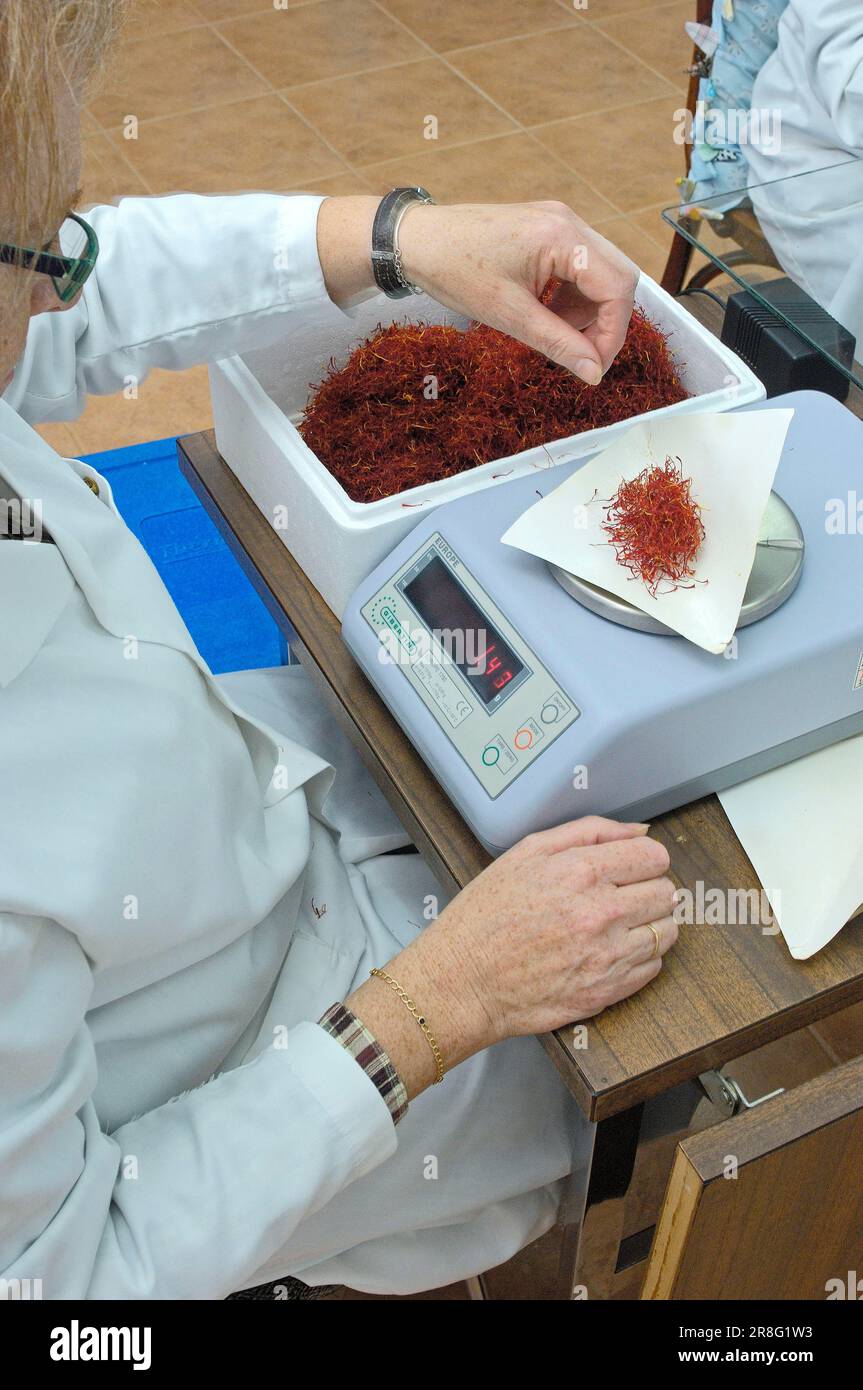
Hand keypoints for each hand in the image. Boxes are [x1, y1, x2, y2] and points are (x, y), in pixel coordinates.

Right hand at [347, 817, 675, 1099]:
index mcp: (581, 872)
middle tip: (621, 896)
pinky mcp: (606, 992)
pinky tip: (609, 951)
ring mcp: (606, 956)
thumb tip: (638, 832)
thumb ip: (589, 832)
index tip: (633, 867)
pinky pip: (653, 968)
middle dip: (648, 890)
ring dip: (649, 925)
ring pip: (666, 932)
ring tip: (616, 926)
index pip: (655, 857)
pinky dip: (640, 958)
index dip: (645, 860)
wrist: (462, 981)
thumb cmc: (485, 917)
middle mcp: (600, 913)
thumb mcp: (526, 852)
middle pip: (667, 893)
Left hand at [397, 200, 638, 384]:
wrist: (415, 241)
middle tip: (582, 354)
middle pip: (618, 276)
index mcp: (562, 236)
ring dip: (586, 311)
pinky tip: (545, 313)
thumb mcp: (509, 316)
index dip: (614, 332)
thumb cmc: (455, 271)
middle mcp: (568, 222)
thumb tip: (593, 372)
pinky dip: (570, 296)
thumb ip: (558, 343)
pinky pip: (578, 266)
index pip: (618, 286)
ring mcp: (558, 222)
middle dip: (605, 321)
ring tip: (553, 332)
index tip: (595, 366)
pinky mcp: (546, 229)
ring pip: (599, 273)